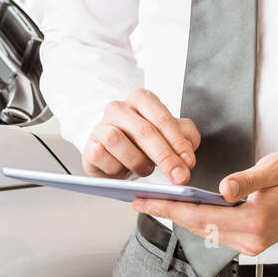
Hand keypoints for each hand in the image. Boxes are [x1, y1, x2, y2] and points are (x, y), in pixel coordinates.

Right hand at [82, 88, 198, 184]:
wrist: (117, 154)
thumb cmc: (144, 142)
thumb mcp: (170, 135)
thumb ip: (186, 138)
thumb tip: (187, 155)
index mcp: (142, 99)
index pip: (162, 118)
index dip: (177, 142)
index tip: (188, 162)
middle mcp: (119, 108)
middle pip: (144, 131)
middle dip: (165, 157)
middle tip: (178, 176)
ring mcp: (101, 125)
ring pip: (116, 140)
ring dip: (137, 161)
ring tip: (145, 169)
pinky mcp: (88, 145)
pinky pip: (100, 155)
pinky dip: (115, 167)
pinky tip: (123, 170)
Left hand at [131, 151, 277, 255]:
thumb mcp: (275, 168)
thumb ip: (248, 179)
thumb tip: (222, 190)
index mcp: (256, 220)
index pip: (202, 216)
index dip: (170, 208)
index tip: (144, 202)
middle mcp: (252, 239)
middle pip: (200, 227)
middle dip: (169, 213)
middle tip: (140, 201)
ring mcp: (252, 245)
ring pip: (207, 233)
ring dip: (182, 218)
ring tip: (157, 204)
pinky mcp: (252, 244)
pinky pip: (218, 234)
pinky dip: (200, 222)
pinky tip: (186, 210)